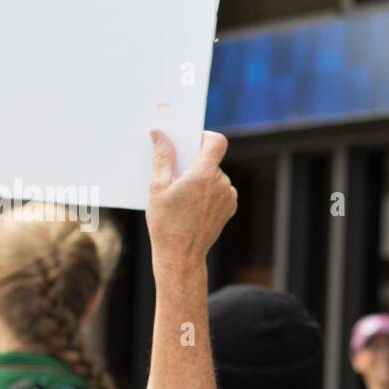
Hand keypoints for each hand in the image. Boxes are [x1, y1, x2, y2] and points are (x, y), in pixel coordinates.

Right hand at [146, 129, 237, 267]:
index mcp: (204, 174)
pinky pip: (220, 190)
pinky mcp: (230, 208)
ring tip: (182, 193)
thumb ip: (163, 156)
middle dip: (195, 161)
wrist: (181, 255)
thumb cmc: (166, 222)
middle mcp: (222, 183)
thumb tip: (160, 134)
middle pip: (212, 160)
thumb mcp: (158, 186)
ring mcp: (228, 197)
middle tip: (176, 172)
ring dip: (201, 178)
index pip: (216, 141)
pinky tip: (192, 204)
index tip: (191, 141)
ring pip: (216, 175)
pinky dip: (208, 191)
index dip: (204, 136)